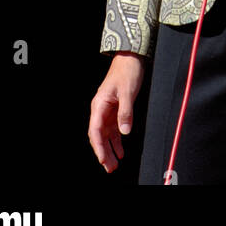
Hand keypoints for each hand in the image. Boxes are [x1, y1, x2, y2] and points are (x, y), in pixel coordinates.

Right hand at [88, 53, 146, 172]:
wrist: (131, 57)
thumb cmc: (127, 71)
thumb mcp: (128, 91)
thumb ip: (126, 112)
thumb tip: (124, 132)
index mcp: (99, 104)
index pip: (95, 130)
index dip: (98, 146)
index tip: (103, 159)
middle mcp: (101, 109)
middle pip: (99, 135)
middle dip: (103, 152)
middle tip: (110, 168)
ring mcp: (108, 110)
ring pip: (106, 134)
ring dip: (110, 149)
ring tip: (115, 164)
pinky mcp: (116, 109)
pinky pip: (114, 129)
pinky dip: (117, 141)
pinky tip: (121, 151)